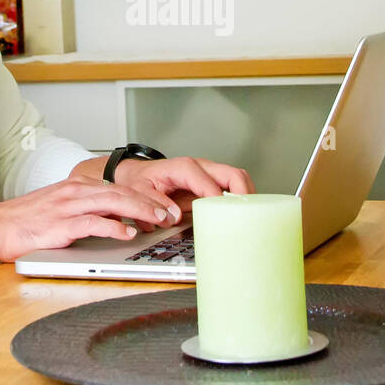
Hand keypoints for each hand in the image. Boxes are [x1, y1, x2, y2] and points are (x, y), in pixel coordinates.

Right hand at [0, 175, 185, 261]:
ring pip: (112, 202)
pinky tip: (127, 234)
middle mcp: (75, 192)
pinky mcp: (59, 225)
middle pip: (121, 191)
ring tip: (158, 219)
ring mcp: (67, 207)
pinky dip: (113, 228)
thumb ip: (89, 211)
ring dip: (139, 211)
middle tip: (170, 212)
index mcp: (77, 187)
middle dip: (149, 201)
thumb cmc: (26, 222)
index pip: (119, 187)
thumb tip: (117, 221)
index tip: (163, 205)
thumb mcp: (62, 209)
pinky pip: (92, 224)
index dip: (144, 196)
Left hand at [111, 156, 253, 215]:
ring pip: (238, 178)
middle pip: (233, 174)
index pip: (207, 182)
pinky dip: (240, 198)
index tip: (222, 215)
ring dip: (246, 196)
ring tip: (248, 215)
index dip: (216, 199)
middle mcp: (199, 167)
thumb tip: (173, 216)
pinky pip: (233, 187)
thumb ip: (153, 203)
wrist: (136, 174)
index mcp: (182, 167)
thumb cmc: (140, 181)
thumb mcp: (138, 191)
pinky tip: (240, 213)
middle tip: (246, 214)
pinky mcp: (211, 183)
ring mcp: (208, 174)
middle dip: (243, 193)